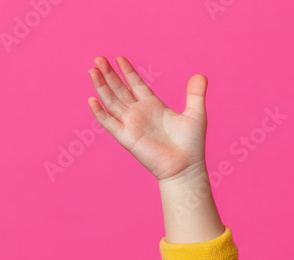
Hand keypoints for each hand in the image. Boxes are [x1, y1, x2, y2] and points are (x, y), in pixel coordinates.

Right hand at [87, 56, 208, 181]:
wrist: (186, 167)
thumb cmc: (191, 144)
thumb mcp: (196, 114)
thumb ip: (195, 94)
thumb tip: (201, 75)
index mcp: (153, 106)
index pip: (136, 85)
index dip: (127, 72)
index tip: (119, 58)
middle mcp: (139, 113)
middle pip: (119, 90)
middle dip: (109, 74)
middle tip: (99, 58)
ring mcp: (131, 124)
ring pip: (111, 101)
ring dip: (101, 87)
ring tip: (92, 70)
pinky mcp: (126, 137)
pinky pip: (109, 123)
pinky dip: (100, 112)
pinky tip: (92, 99)